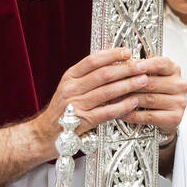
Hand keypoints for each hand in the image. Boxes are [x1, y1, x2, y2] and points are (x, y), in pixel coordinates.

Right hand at [30, 49, 186, 156]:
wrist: (43, 134)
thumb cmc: (61, 110)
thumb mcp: (69, 88)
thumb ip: (87, 77)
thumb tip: (112, 62)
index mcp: (69, 77)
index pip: (93, 60)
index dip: (112, 54)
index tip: (128, 51)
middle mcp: (71, 89)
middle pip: (104, 74)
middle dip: (126, 68)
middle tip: (142, 65)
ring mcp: (76, 105)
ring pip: (107, 91)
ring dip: (128, 85)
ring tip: (143, 80)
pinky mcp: (82, 122)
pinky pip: (107, 112)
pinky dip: (122, 106)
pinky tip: (134, 102)